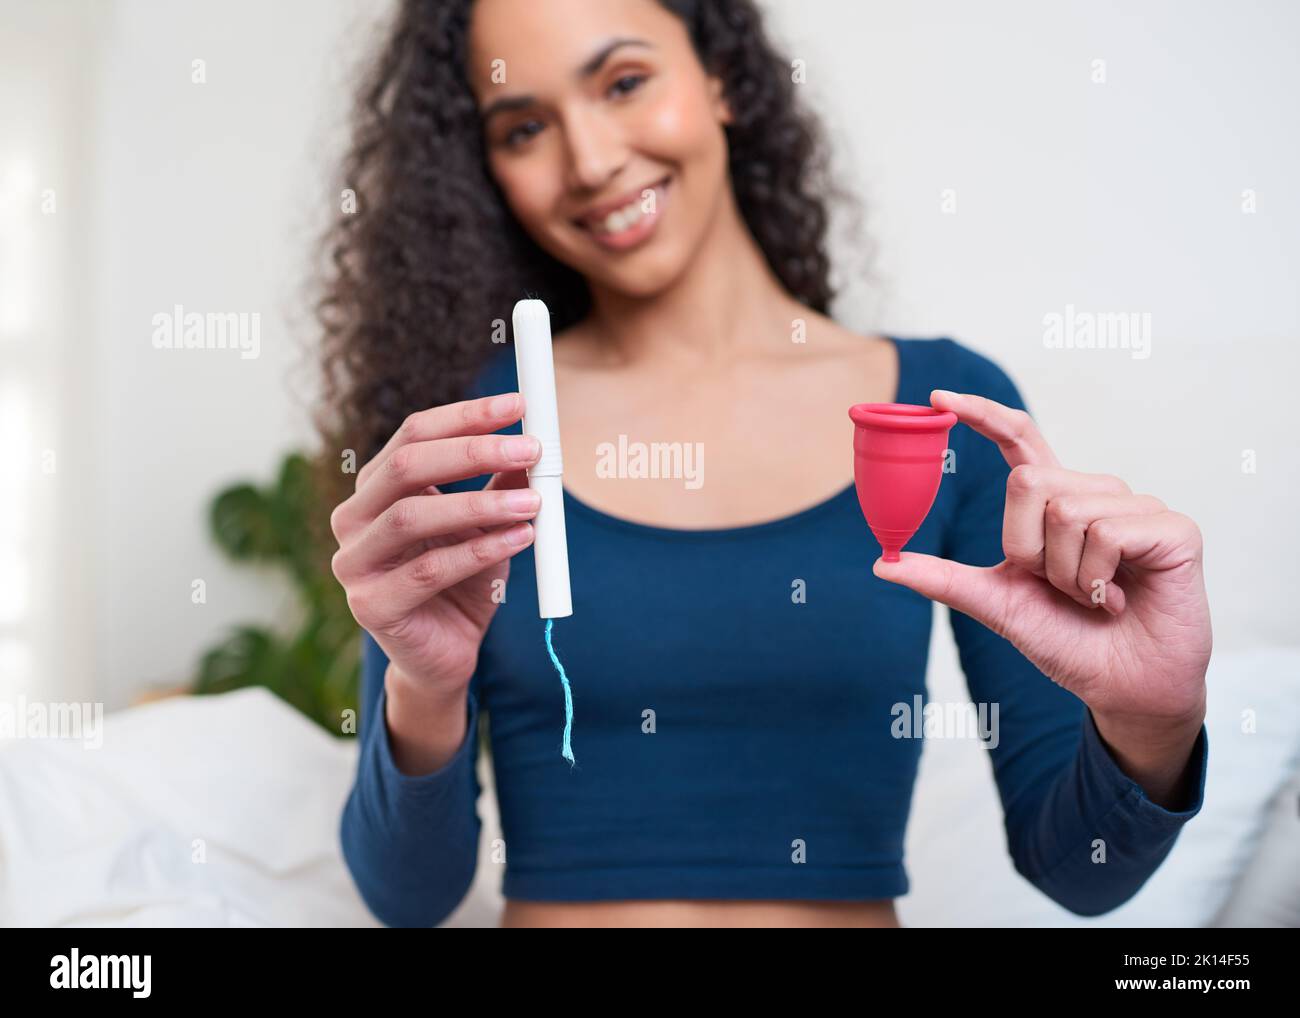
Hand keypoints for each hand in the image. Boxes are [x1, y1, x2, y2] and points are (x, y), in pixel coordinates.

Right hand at [329, 392, 541, 695]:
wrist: (445, 657)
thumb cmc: (461, 583)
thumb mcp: (487, 526)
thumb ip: (501, 485)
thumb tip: (530, 442)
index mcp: (376, 489)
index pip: (414, 434)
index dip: (467, 415)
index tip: (519, 404)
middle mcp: (354, 519)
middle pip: (407, 466)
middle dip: (473, 451)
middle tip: (530, 448)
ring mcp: (354, 563)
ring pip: (412, 516)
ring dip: (481, 504)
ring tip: (533, 501)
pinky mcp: (372, 606)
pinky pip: (428, 570)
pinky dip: (479, 550)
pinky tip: (521, 539)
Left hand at [873, 390, 1211, 736]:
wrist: (1122, 686)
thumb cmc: (1068, 641)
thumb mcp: (997, 605)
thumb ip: (945, 580)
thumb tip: (883, 565)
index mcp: (1055, 503)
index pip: (1019, 440)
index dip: (984, 414)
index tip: (939, 399)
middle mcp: (1095, 494)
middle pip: (1028, 481)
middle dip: (1027, 548)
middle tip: (1058, 587)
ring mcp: (1137, 507)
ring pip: (1066, 511)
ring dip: (1066, 573)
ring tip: (1093, 596)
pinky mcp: (1173, 529)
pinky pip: (1109, 534)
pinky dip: (1099, 579)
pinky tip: (1118, 599)